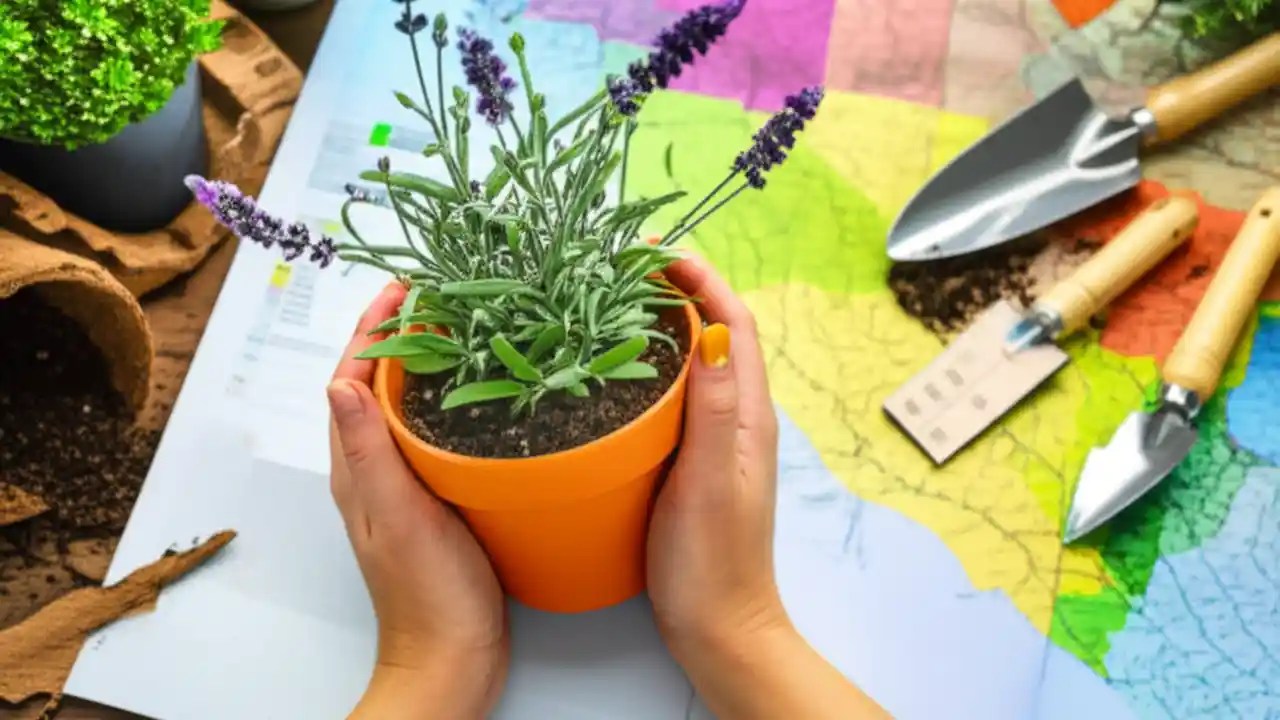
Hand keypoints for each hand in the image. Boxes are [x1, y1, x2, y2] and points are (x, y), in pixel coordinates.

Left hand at [328, 283, 508, 719]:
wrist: (453, 659)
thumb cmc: (428, 596)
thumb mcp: (398, 517)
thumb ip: (370, 452)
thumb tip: (341, 380)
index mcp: (358, 469)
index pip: (353, 379)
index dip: (372, 329)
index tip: (401, 288)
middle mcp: (376, 471)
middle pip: (378, 385)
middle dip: (399, 334)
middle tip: (436, 295)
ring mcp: (406, 486)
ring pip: (407, 408)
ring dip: (425, 364)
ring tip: (461, 328)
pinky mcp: (438, 501)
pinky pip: (436, 435)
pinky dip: (451, 402)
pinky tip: (484, 398)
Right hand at [649, 256, 889, 719]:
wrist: (718, 626)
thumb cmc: (713, 559)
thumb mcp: (710, 480)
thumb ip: (711, 408)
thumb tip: (710, 327)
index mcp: (747, 412)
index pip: (733, 322)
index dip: (701, 277)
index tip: (655, 249)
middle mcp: (735, 416)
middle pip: (714, 331)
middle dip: (678, 287)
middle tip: (623, 263)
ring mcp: (713, 438)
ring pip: (692, 360)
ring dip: (662, 321)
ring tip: (611, 298)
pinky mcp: (689, 459)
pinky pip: (672, 395)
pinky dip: (648, 366)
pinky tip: (612, 370)